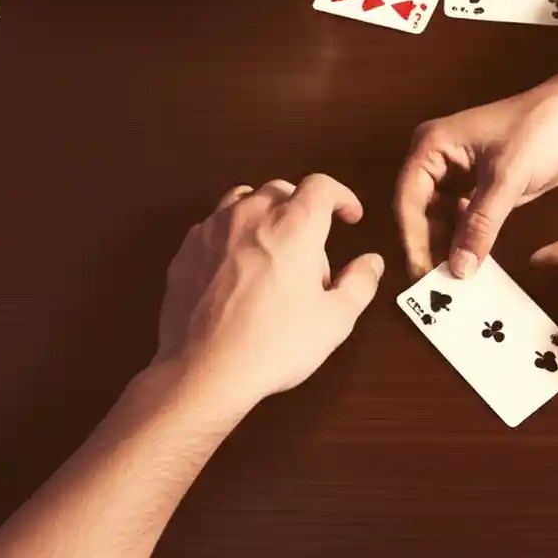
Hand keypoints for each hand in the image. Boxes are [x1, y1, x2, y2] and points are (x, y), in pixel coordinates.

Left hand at [156, 175, 383, 412]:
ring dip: (265, 213)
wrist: (205, 371)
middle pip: (282, 189)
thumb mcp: (335, 320)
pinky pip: (214, 225)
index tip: (349, 216)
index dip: (342, 196)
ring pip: (243, 199)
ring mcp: (213, 229)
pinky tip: (237, 267)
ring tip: (273, 247)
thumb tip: (370, 262)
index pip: (322, 186)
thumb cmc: (275, 344)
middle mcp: (252, 215)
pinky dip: (232, 234)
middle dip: (303, 207)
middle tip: (312, 247)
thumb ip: (359, 283)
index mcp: (294, 226)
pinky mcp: (186, 250)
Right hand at [396, 82, 557, 278]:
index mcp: (431, 146)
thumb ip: (481, 225)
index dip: (412, 239)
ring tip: (454, 284)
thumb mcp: (506, 178)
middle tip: (435, 288)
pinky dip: (466, 243)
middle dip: (428, 248)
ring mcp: (458, 177)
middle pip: (420, 214)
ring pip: (441, 222)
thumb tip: (459, 268)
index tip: (420, 273)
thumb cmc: (539, 129)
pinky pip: (464, 223)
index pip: (408, 200)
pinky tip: (472, 267)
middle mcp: (438, 162)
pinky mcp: (479, 191)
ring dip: (447, 249)